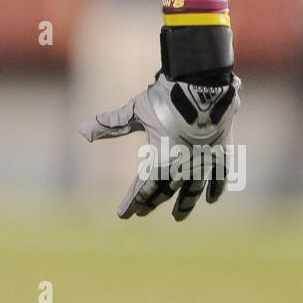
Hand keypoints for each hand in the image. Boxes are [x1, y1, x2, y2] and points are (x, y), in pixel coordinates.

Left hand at [80, 71, 240, 220]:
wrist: (202, 85)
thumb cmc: (164, 97)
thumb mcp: (134, 110)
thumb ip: (110, 124)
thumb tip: (82, 131)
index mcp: (162, 159)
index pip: (143, 187)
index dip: (132, 202)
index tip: (124, 215)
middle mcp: (183, 166)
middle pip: (165, 190)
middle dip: (152, 202)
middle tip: (143, 212)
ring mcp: (204, 160)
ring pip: (193, 189)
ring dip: (185, 204)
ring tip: (178, 217)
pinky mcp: (221, 150)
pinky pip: (219, 176)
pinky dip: (215, 188)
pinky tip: (211, 200)